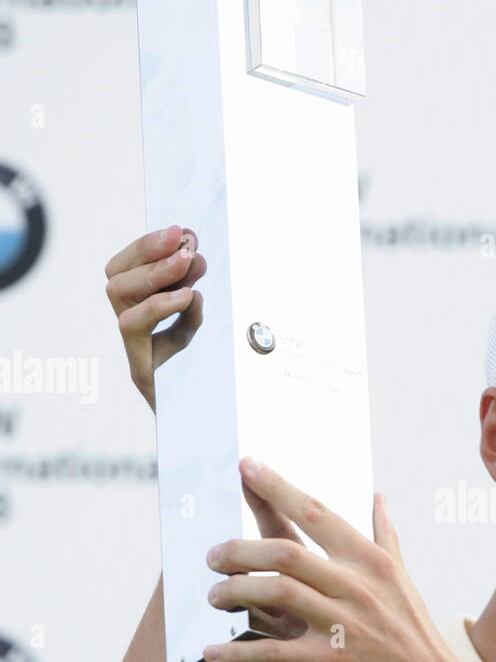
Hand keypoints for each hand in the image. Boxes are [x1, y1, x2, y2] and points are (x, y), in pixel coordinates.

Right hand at [104, 224, 207, 412]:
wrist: (212, 431)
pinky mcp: (143, 371)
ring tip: (188, 265)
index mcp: (143, 315)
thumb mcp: (206, 328)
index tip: (181, 230)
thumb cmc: (210, 379)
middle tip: (186, 245)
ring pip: (119, 297)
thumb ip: (195, 294)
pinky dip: (160, 306)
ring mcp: (134, 350)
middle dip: (150, 253)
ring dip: (155, 274)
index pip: (126, 269)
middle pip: (117, 278)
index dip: (147, 245)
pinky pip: (135, 329)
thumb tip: (194, 257)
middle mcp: (131, 331)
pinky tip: (189, 298)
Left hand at [202, 458, 483, 661]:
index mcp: (371, 561)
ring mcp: (345, 624)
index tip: (246, 464)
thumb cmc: (413, 635)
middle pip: (285, 552)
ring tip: (214, 596)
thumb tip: (379, 497)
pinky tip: (214, 652)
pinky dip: (238, 653)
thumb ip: (385, 537)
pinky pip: (274, 652)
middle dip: (239, 550)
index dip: (278, 487)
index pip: (318, 513)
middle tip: (213, 556)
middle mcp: (357, 586)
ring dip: (234, 592)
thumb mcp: (402, 580)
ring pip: (276, 593)